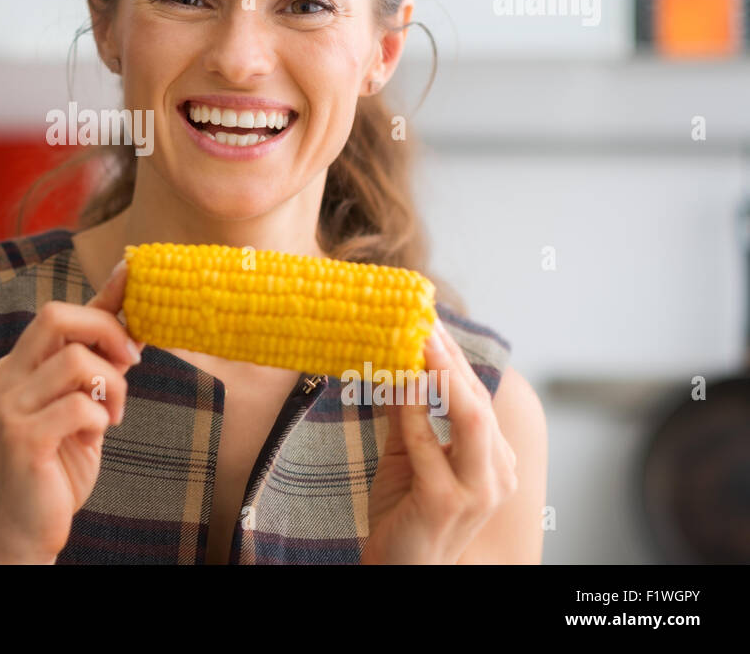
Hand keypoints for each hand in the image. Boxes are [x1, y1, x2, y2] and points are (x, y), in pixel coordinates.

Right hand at [0, 259, 143, 563]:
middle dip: (106, 330)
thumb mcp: (81, 408)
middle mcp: (6, 377)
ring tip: (113, 414)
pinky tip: (95, 437)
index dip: (101, 294)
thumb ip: (96, 369)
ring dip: (112, 385)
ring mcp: (9, 406)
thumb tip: (131, 322)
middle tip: (131, 361)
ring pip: (76, 361)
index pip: (59, 313)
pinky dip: (100, 418)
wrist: (25, 529)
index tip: (133, 274)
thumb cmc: (56, 466)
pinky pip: (79, 406)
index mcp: (18, 365)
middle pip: (56, 316)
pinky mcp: (23, 437)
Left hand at [361, 319, 518, 563]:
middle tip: (424, 321)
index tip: (430, 322)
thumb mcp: (406, 455)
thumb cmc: (405, 515)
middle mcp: (497, 475)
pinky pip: (429, 445)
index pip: (477, 399)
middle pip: (479, 402)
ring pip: (470, 419)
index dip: (454, 359)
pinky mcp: (446, 503)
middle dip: (451, 358)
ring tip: (420, 341)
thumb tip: (396, 361)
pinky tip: (397, 384)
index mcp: (495, 462)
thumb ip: (408, 414)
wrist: (399, 571)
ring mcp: (477, 492)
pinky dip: (413, 411)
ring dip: (443, 376)